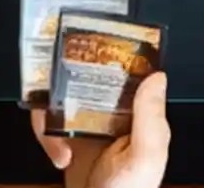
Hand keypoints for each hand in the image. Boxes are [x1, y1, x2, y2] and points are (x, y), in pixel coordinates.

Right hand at [30, 73, 171, 187]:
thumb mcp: (146, 156)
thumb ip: (150, 117)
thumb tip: (157, 75)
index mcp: (141, 115)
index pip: (128, 76)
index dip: (113, 60)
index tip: (93, 48)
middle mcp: (115, 116)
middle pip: (86, 81)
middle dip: (67, 85)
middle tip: (59, 95)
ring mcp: (89, 128)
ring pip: (61, 101)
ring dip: (50, 118)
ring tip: (59, 145)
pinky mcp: (67, 142)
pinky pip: (48, 126)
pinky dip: (46, 137)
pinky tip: (58, 156)